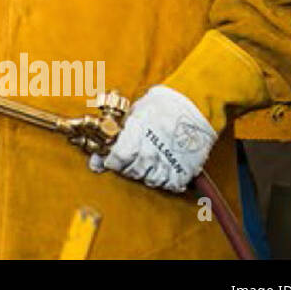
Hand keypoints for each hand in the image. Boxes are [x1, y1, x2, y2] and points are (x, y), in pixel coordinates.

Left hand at [90, 85, 215, 191]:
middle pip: (133, 172)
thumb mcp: (134, 114)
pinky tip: (165, 168)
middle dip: (128, 167)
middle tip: (132, 158)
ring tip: (149, 161)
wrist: (195, 104)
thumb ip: (116, 135)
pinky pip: (171, 185)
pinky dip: (166, 180)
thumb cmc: (162, 105)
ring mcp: (168, 162)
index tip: (112, 159)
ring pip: (151, 180)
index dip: (112, 161)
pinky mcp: (185, 169)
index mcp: (136, 136)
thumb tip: (95, 160)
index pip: (117, 160)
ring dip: (147, 174)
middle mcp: (151, 152)